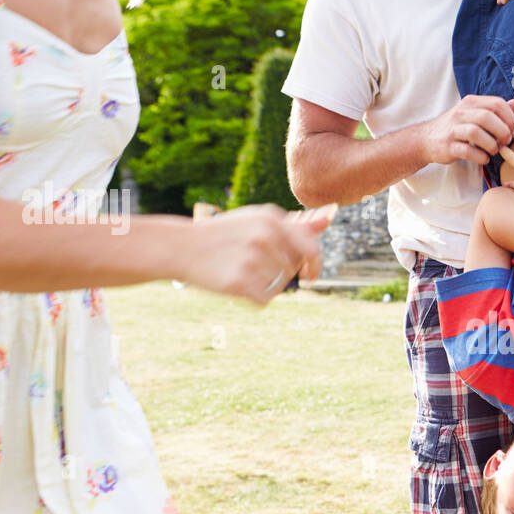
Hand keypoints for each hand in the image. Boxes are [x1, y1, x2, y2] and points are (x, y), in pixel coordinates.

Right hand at [178, 203, 334, 305]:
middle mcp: (265, 236)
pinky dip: (254, 299)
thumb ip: (296, 223)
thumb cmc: (226, 235)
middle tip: (258, 269)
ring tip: (241, 272)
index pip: (311, 248)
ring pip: (279, 286)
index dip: (314, 265)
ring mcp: (252, 258)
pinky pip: (264, 300)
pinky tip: (237, 287)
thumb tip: (331, 214)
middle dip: (283, 274)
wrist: (181, 247)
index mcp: (272, 218)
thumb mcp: (260, 221)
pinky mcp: (239, 281)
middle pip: (293, 268)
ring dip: (265, 286)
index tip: (310, 276)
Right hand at [423, 96, 513, 165]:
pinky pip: (467, 151)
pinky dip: (480, 157)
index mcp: (471, 102)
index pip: (497, 104)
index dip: (510, 118)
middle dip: (502, 132)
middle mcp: (461, 113)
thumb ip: (495, 110)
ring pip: (476, 132)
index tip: (512, 131)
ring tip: (495, 151)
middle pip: (488, 117)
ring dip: (492, 145)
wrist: (427, 139)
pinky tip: (485, 159)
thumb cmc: (457, 127)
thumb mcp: (474, 113)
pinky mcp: (448, 146)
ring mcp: (453, 129)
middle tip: (505, 142)